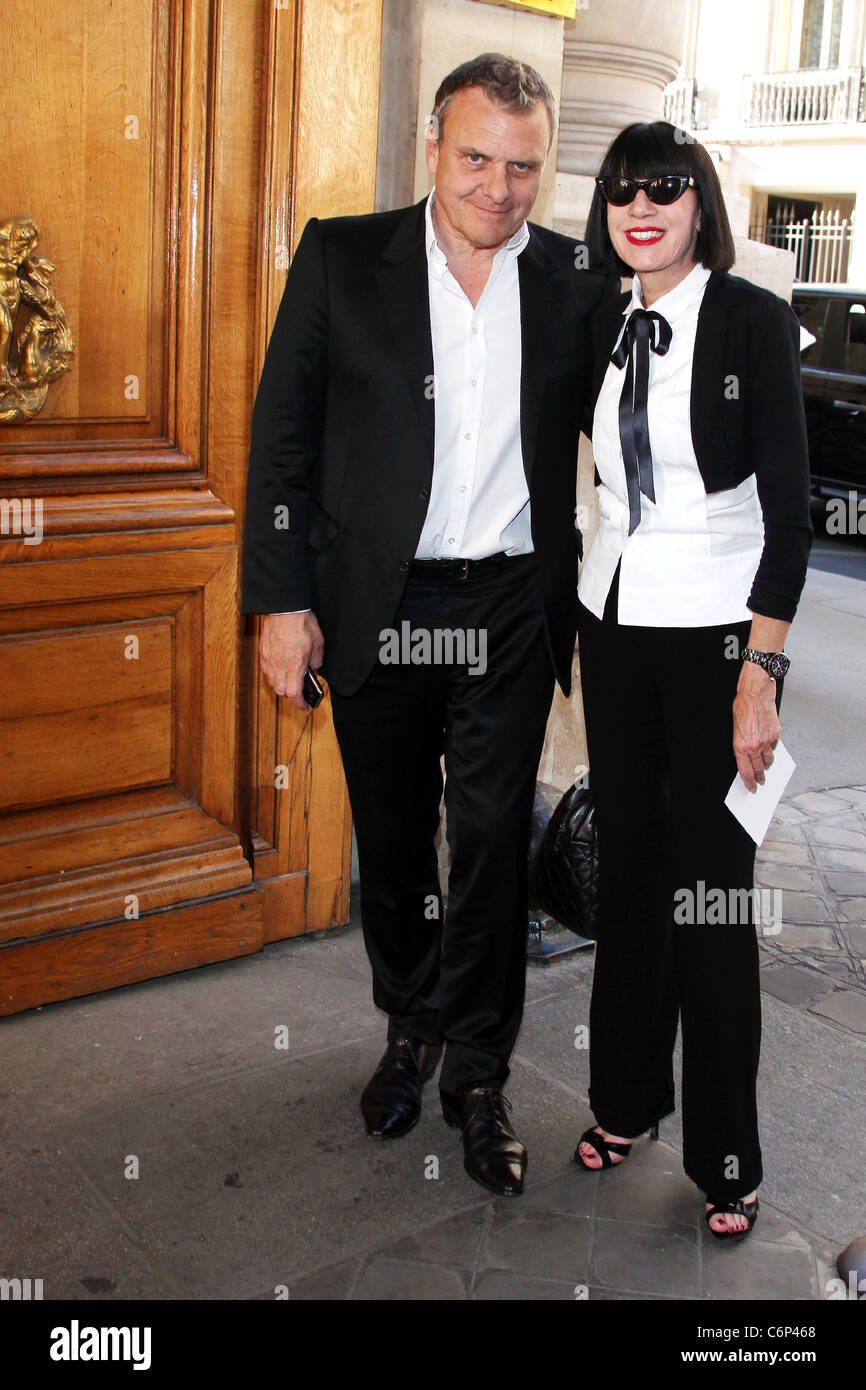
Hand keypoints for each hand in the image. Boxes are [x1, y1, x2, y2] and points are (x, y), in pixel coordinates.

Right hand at [259, 611, 324, 710]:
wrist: (285, 609)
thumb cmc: (302, 624)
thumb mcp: (318, 644)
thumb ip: (316, 661)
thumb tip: (314, 668)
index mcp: (294, 666)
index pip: (294, 694)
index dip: (300, 704)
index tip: (305, 706)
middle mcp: (279, 666)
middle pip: (281, 691)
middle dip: (291, 695)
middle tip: (299, 691)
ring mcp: (269, 660)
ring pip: (272, 682)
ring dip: (281, 685)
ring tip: (289, 679)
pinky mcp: (263, 652)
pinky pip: (267, 670)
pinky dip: (273, 674)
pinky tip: (280, 668)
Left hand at [732, 660, 779, 792]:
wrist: (755, 695)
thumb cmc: (742, 709)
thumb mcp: (735, 730)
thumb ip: (741, 745)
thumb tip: (746, 758)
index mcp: (740, 747)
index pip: (745, 772)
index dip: (749, 782)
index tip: (752, 788)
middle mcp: (754, 747)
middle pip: (759, 769)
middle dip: (759, 777)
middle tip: (760, 781)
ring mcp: (767, 742)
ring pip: (768, 760)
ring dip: (766, 764)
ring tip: (765, 765)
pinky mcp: (776, 735)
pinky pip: (774, 748)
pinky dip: (771, 749)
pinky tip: (768, 746)